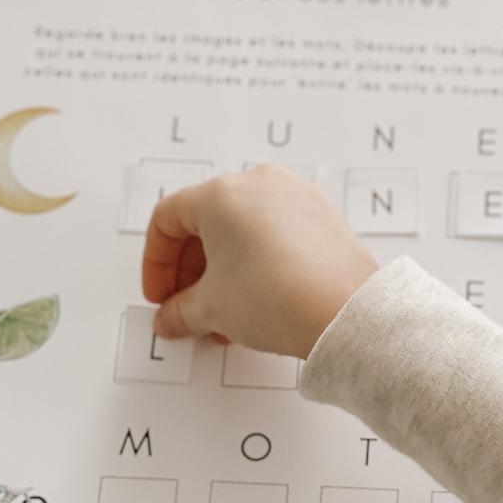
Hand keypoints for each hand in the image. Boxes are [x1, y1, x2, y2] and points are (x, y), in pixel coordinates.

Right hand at [141, 165, 378, 359]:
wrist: (347, 313)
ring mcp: (297, 197)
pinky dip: (258, 263)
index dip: (156, 263)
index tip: (162, 295)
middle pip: (206, 223)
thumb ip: (180, 312)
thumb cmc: (283, 297)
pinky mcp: (324, 217)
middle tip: (188, 307)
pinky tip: (258, 301)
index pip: (168, 219)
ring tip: (224, 315)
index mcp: (223, 193)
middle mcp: (261, 184)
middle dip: (191, 272)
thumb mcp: (212, 309)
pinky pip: (276, 234)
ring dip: (225, 272)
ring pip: (243, 230)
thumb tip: (172, 318)